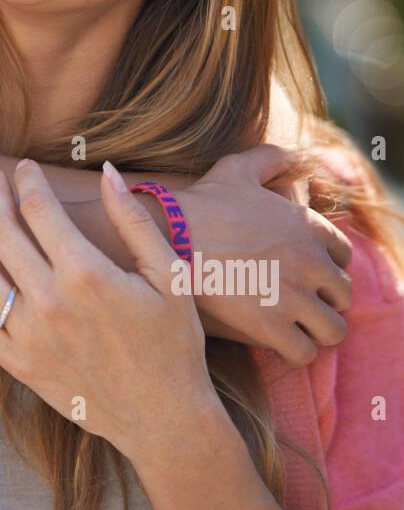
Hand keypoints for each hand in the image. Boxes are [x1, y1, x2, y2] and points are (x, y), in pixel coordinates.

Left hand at [0, 160, 224, 461]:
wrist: (164, 418)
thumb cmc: (174, 342)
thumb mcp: (169, 274)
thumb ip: (133, 220)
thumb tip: (107, 170)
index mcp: (87, 273)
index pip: (39, 208)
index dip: (27, 179)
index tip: (23, 166)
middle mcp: (50, 301)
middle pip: (2, 231)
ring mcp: (28, 335)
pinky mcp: (17, 363)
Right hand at [178, 145, 353, 366]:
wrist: (167, 239)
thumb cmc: (199, 204)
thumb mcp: (237, 168)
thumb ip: (271, 158)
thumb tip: (296, 157)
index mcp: (309, 227)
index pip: (343, 257)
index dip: (326, 267)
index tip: (307, 276)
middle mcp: (311, 263)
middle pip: (342, 295)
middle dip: (325, 302)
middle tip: (301, 306)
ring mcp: (294, 298)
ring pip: (332, 330)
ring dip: (316, 332)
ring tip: (295, 331)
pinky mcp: (272, 328)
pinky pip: (304, 353)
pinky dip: (294, 352)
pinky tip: (275, 344)